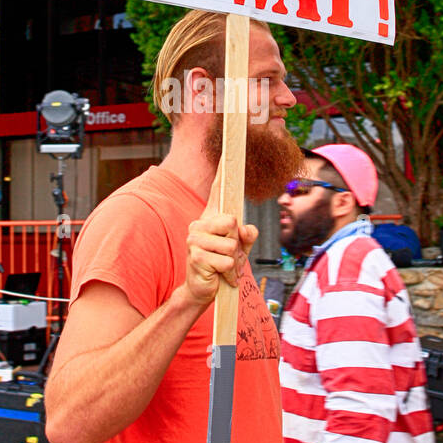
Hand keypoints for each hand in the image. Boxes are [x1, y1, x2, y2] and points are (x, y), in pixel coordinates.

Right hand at [184, 167, 257, 308]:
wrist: (202, 290)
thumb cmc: (222, 266)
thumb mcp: (240, 249)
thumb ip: (247, 236)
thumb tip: (247, 229)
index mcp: (211, 217)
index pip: (218, 190)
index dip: (222, 171)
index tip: (226, 152)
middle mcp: (199, 224)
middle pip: (231, 222)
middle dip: (237, 244)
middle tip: (230, 256)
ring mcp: (195, 240)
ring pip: (231, 246)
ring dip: (235, 262)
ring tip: (225, 268)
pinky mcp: (196, 257)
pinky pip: (228, 262)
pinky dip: (230, 273)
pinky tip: (220, 276)